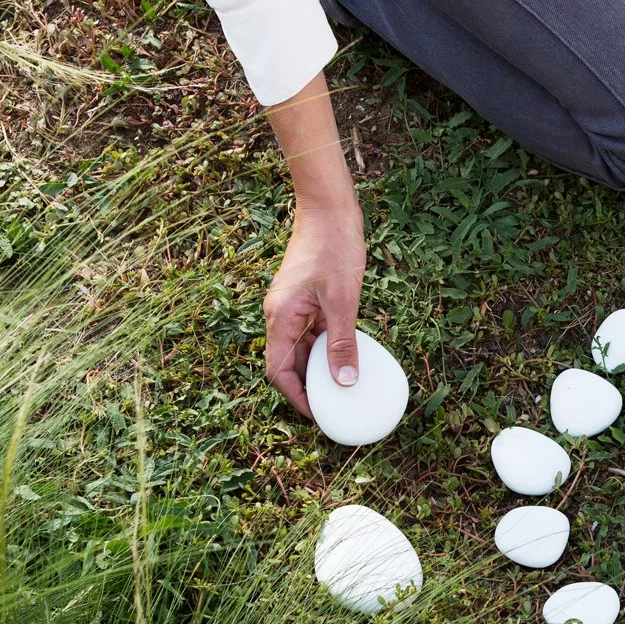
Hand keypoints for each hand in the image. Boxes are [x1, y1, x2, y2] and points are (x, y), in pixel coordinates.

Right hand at [263, 201, 366, 416]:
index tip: (317, 414)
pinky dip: (325, 346)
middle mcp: (279, 314)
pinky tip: (346, 355)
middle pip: (287, 362)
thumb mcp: (344, 301)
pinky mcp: (304, 298)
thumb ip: (342, 343)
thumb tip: (345, 382)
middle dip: (307, 387)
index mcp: (280, 317)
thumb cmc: (333, 248)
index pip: (278, 370)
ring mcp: (292, 306)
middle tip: (333, 406)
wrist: (329, 208)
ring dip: (318, 367)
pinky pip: (311, 331)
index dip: (295, 396)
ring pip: (300, 348)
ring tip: (342, 387)